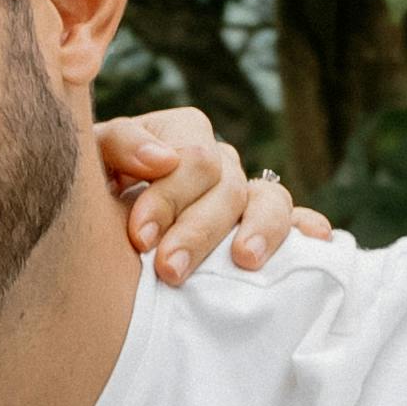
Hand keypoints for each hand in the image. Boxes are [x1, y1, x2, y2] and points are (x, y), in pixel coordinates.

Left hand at [98, 110, 329, 281]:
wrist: (92, 231)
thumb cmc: (90, 191)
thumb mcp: (89, 159)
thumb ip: (119, 145)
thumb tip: (161, 158)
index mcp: (180, 135)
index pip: (192, 156)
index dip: (168, 196)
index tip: (139, 237)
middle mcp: (218, 163)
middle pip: (226, 186)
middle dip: (197, 230)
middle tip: (168, 270)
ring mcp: (243, 194)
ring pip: (268, 200)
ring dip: (259, 230)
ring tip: (244, 261)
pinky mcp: (258, 228)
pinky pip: (295, 222)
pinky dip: (307, 228)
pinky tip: (317, 239)